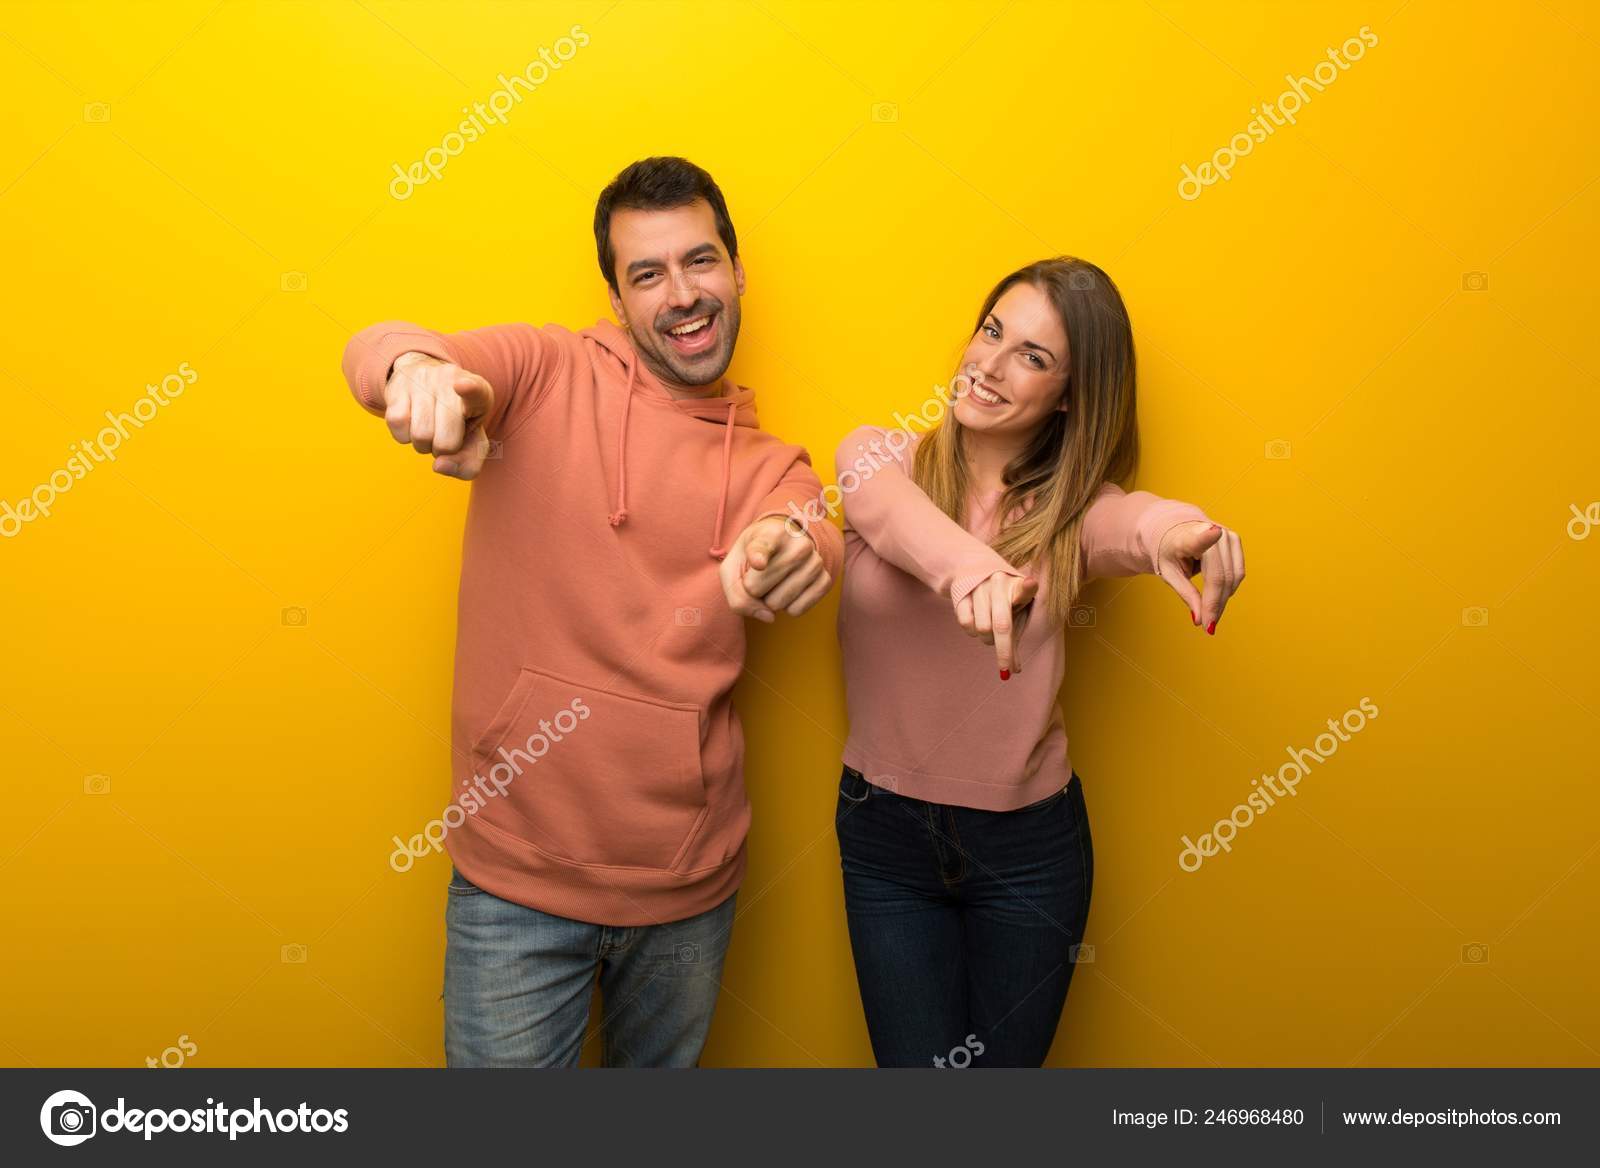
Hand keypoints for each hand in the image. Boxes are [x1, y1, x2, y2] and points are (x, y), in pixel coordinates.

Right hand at [382, 351, 494, 479]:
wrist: (426, 382)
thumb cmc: (457, 420)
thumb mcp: (473, 442)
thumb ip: (468, 464)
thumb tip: (439, 466)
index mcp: (479, 393)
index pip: (476, 390)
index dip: (470, 389)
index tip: (463, 386)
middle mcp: (451, 380)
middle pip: (446, 441)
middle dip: (443, 450)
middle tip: (444, 435)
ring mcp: (422, 381)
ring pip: (421, 435)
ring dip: (423, 445)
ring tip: (429, 428)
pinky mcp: (398, 387)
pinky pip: (398, 425)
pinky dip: (403, 435)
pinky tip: (411, 423)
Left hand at [719, 516, 831, 621]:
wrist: (781, 549)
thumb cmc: (751, 559)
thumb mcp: (732, 570)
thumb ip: (738, 597)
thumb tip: (769, 617)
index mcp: (771, 532)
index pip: (763, 547)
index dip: (758, 556)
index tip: (758, 563)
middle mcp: (799, 544)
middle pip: (757, 588)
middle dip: (752, 591)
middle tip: (759, 576)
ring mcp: (816, 561)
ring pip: (778, 603)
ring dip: (769, 601)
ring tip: (775, 582)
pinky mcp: (825, 579)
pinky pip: (797, 610)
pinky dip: (787, 608)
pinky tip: (789, 592)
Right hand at [955, 571, 1037, 676]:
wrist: (975, 571)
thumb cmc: (1002, 601)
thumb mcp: (1015, 614)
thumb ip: (1016, 640)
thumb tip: (1015, 670)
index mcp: (1016, 587)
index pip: (1024, 589)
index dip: (1028, 587)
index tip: (1030, 584)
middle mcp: (998, 584)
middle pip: (1001, 624)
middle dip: (1004, 652)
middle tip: (1005, 671)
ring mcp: (978, 588)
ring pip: (983, 629)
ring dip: (988, 640)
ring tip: (990, 633)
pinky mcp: (961, 593)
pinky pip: (966, 624)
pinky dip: (973, 632)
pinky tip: (977, 624)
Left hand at [1156, 520, 1244, 633]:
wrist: (1177, 531)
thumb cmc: (1171, 553)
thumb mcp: (1169, 574)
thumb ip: (1185, 594)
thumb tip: (1199, 620)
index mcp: (1187, 537)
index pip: (1199, 537)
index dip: (1207, 536)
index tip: (1214, 532)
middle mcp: (1210, 531)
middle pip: (1219, 575)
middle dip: (1215, 604)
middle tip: (1208, 626)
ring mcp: (1226, 535)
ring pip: (1232, 577)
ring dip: (1223, 601)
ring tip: (1212, 617)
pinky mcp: (1236, 540)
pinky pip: (1238, 573)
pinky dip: (1229, 590)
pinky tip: (1218, 600)